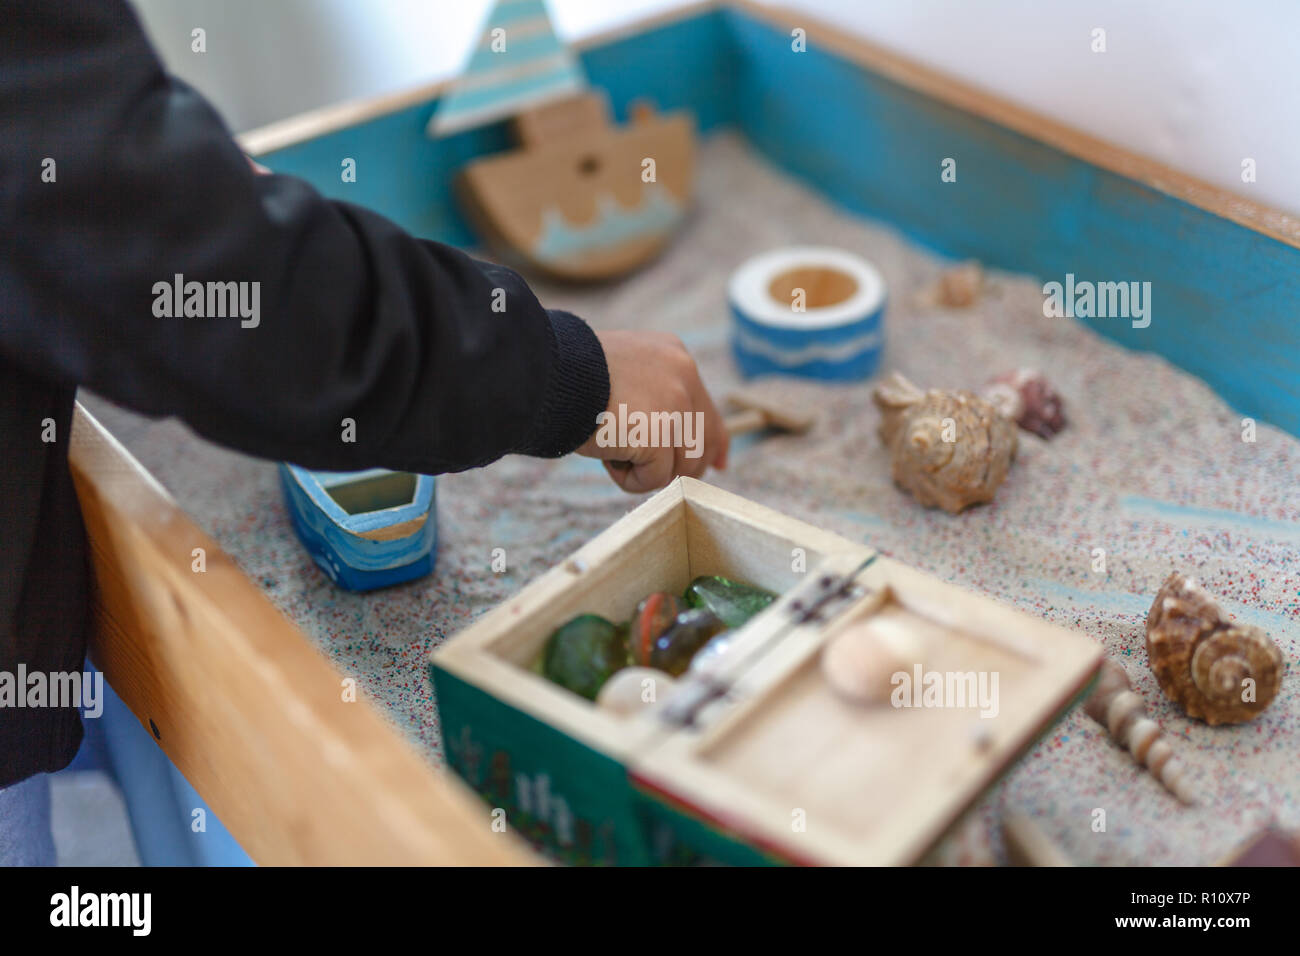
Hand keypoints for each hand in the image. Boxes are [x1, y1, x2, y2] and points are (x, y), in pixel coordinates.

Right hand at [578, 330, 728, 492]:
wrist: (547, 372)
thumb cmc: (572, 377)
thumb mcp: (624, 374)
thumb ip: (653, 397)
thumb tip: (671, 437)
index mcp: (675, 357)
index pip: (709, 409)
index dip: (713, 442)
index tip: (717, 464)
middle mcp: (684, 377)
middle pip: (703, 443)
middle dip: (681, 466)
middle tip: (644, 469)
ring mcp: (675, 406)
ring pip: (681, 465)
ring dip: (646, 469)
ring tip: (612, 449)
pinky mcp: (659, 435)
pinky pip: (655, 479)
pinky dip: (629, 478)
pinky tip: (607, 456)